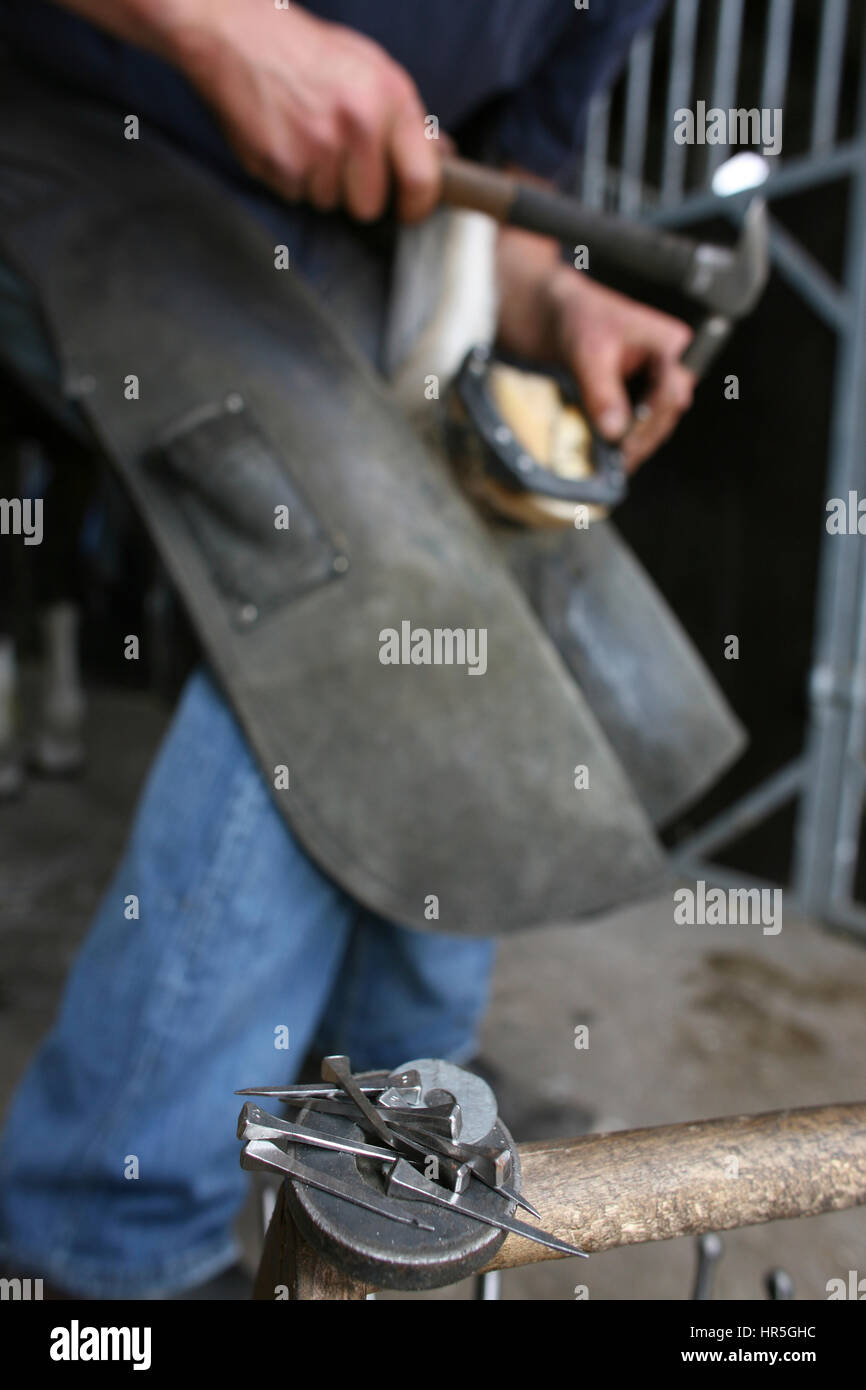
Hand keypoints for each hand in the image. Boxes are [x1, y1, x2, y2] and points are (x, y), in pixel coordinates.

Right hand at [164, 0, 440, 220]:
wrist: (238, 36)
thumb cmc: (306, 52)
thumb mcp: (370, 68)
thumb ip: (405, 118)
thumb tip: (441, 155)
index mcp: (387, 98)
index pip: (421, 178)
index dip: (417, 205)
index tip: (410, 209)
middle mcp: (357, 123)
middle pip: (369, 206)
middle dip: (356, 192)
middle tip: (340, 158)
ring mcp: (318, 148)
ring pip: (330, 202)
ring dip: (319, 181)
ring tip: (305, 136)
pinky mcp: (283, 165)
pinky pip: (296, 195)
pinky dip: (290, 176)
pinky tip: (284, 139)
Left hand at [496, 226, 694, 469]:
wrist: (551, 312)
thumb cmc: (575, 316)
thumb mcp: (587, 355)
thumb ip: (602, 392)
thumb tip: (614, 430)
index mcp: (670, 344)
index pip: (671, 393)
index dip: (650, 422)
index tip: (626, 444)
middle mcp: (669, 362)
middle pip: (666, 412)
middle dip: (643, 438)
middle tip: (619, 461)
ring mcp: (654, 379)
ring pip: (654, 422)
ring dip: (635, 442)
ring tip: (614, 462)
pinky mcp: (637, 392)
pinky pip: (638, 420)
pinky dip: (626, 436)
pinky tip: (611, 450)